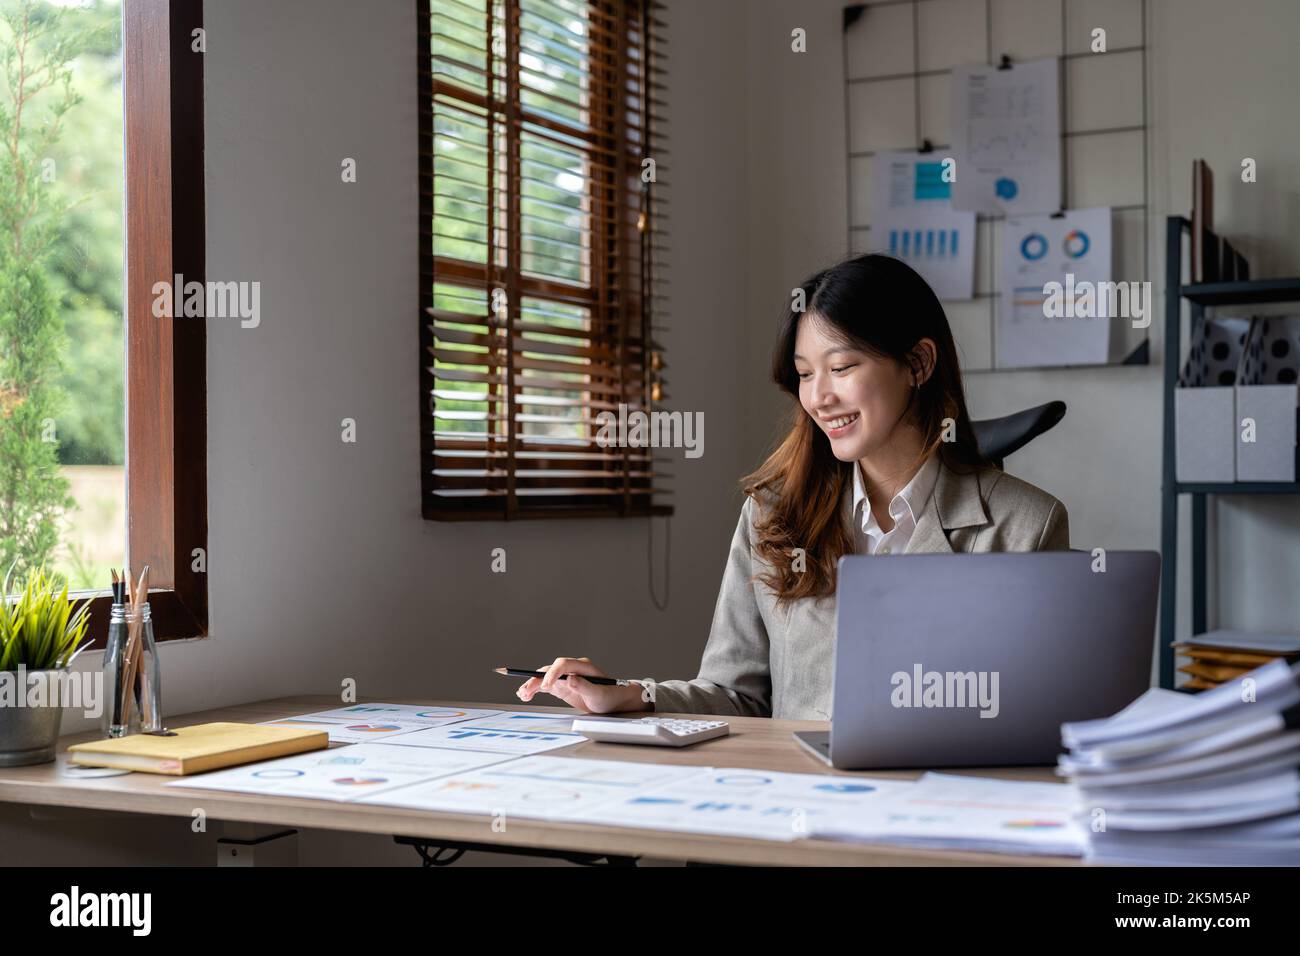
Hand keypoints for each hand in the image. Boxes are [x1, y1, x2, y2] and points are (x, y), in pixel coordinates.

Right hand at [516, 657, 644, 713]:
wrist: (614, 701)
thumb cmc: (610, 696)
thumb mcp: (599, 694)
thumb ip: (585, 686)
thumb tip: (570, 678)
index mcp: (582, 666)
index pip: (562, 664)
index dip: (552, 673)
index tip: (547, 685)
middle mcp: (572, 669)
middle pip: (550, 670)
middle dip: (538, 680)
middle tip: (527, 691)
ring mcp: (566, 677)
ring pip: (545, 677)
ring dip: (533, 684)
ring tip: (522, 694)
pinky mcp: (562, 686)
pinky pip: (546, 686)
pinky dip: (536, 689)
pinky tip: (525, 694)